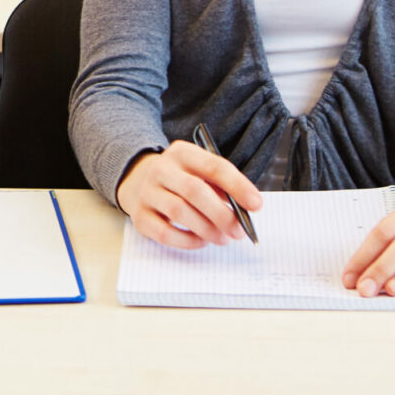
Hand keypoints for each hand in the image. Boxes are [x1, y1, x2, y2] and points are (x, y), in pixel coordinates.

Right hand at [116, 141, 262, 249]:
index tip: (256, 205)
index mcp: (182, 153)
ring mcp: (147, 192)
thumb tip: (245, 211)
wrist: (138, 181)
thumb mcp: (200, 171)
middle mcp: (161, 169)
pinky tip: (201, 241)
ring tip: (222, 238)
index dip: (238, 186)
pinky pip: (165, 233)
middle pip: (194, 190)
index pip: (213, 166)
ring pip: (179, 212)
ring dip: (207, 229)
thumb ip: (221, 186)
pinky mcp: (139, 216)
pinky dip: (188, 241)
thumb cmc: (182, 180)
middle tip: (239, 231)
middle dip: (222, 214)